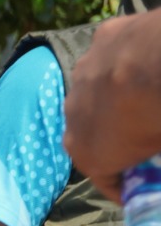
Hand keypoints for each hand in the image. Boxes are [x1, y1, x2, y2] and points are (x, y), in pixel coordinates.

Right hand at [64, 8, 160, 199]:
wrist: (158, 61)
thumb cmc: (157, 116)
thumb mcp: (156, 148)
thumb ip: (151, 158)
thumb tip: (155, 153)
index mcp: (86, 152)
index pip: (105, 178)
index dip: (126, 184)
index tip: (143, 183)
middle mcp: (73, 115)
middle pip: (92, 131)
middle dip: (114, 137)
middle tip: (145, 136)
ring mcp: (83, 75)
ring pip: (96, 91)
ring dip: (115, 98)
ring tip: (144, 95)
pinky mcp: (100, 41)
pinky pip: (112, 57)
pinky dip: (126, 62)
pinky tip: (148, 60)